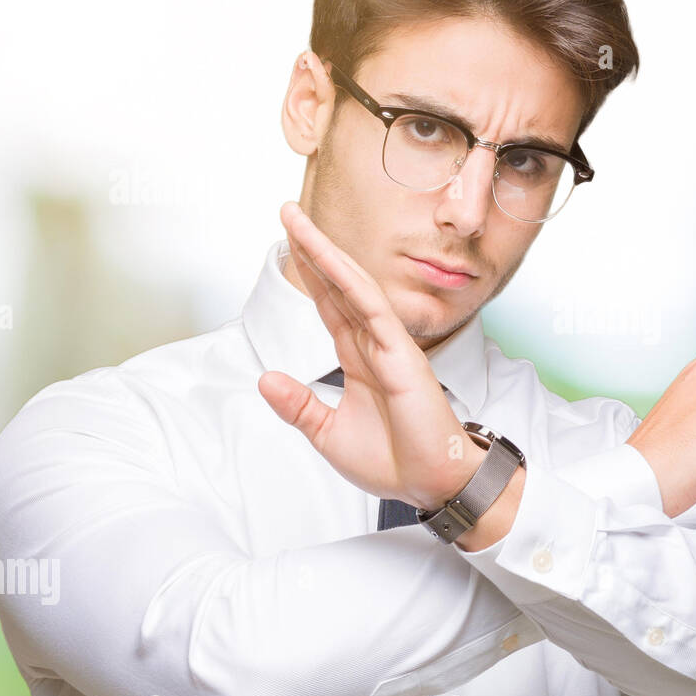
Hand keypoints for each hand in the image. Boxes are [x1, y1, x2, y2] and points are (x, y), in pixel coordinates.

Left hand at [257, 201, 484, 509]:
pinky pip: (374, 311)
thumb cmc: (393, 460)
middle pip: (337, 285)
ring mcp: (389, 345)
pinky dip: (351, 283)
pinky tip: (332, 261)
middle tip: (287, 211)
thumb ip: (298, 405)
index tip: (287, 239)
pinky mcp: (403, 355)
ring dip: (324, 253)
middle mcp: (372, 344)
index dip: (308, 272)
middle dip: (312, 247)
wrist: (431, 484)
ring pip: (353, 287)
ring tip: (298, 222)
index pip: (328, 304)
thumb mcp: (328, 433)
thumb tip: (264, 377)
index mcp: (357, 359)